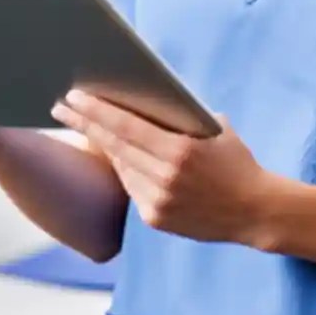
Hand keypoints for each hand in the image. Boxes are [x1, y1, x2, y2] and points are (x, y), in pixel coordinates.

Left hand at [52, 90, 273, 245]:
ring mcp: (158, 200)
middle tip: (60, 107)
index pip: (126, 126)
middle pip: (114, 145)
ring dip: (103, 145)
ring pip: (120, 166)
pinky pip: (132, 186)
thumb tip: (145, 99)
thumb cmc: (236, 162)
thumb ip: (182, 117)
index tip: (73, 96)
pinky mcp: (156, 218)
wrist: (255, 210)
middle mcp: (165, 177)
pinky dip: (125, 169)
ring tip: (83, 125)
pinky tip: (117, 155)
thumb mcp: (216, 129)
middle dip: (84, 123)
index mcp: (181, 150)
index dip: (96, 111)